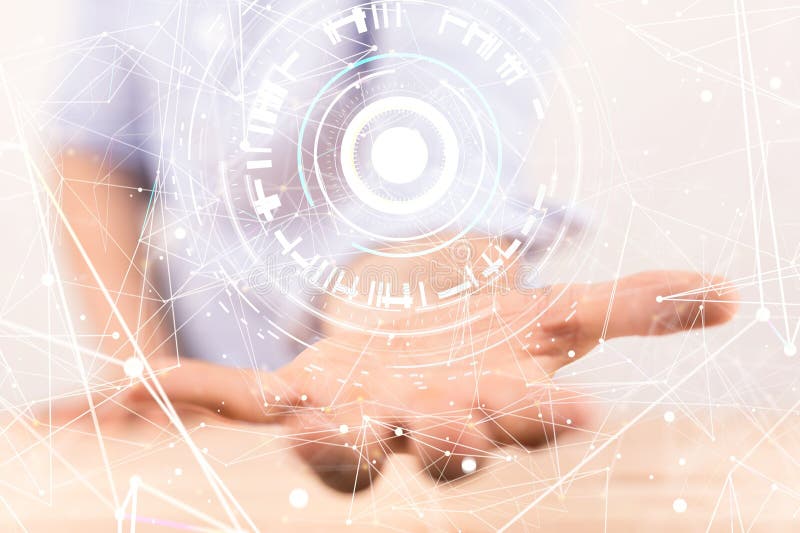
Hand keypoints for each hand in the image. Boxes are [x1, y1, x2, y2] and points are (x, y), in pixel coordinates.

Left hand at [142, 271, 737, 490]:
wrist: (415, 343)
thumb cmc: (488, 339)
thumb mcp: (558, 312)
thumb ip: (635, 305)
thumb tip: (726, 294)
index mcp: (485, 410)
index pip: (523, 419)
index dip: (543, 412)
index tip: (569, 403)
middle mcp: (418, 431)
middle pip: (429, 449)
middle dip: (439, 443)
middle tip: (445, 431)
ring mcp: (350, 421)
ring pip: (339, 448)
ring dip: (327, 444)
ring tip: (310, 427)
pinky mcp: (292, 400)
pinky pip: (239, 404)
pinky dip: (192, 400)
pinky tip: (137, 393)